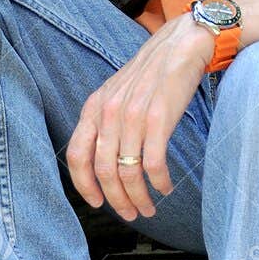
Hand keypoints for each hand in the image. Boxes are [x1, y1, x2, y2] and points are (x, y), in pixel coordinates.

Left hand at [66, 15, 215, 220]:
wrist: (181, 46)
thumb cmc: (152, 74)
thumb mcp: (117, 94)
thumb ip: (105, 122)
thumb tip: (103, 161)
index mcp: (94, 107)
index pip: (77, 155)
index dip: (84, 185)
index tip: (97, 203)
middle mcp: (109, 112)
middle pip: (103, 171)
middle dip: (117, 200)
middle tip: (131, 214)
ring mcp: (133, 115)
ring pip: (128, 172)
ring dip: (139, 197)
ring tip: (150, 207)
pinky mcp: (159, 118)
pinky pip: (153, 163)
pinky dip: (159, 183)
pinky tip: (166, 188)